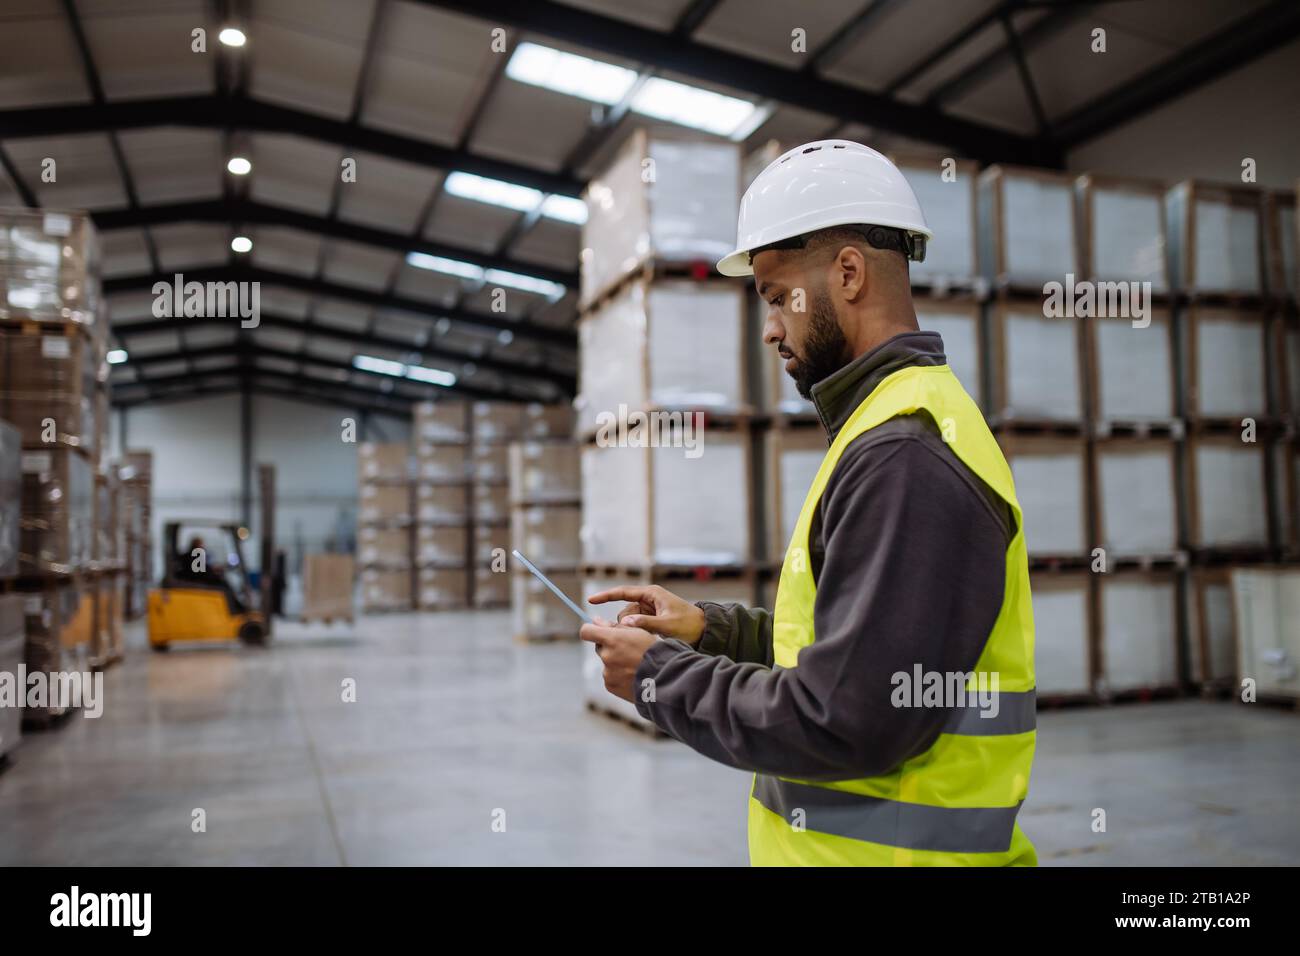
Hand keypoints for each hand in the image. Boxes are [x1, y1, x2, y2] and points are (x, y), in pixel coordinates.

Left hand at [580, 618, 657, 701]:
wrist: (664, 677)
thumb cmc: (654, 651)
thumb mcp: (638, 631)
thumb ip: (614, 626)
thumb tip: (596, 621)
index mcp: (612, 639)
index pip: (586, 631)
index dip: (590, 629)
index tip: (596, 630)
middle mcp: (606, 656)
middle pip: (599, 647)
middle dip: (609, 646)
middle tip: (628, 649)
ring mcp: (607, 672)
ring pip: (606, 662)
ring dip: (616, 662)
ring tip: (635, 664)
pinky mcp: (610, 685)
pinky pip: (610, 676)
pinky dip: (618, 675)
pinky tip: (633, 674)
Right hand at [587, 585, 706, 645]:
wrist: (704, 631)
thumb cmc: (689, 625)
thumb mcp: (667, 625)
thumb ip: (645, 624)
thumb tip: (624, 623)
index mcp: (652, 594)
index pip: (623, 592)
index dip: (606, 596)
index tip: (591, 600)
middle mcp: (649, 600)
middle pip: (624, 611)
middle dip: (623, 625)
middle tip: (628, 639)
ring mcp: (649, 610)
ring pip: (629, 621)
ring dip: (631, 632)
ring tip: (644, 641)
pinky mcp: (651, 620)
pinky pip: (636, 627)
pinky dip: (636, 634)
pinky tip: (644, 642)